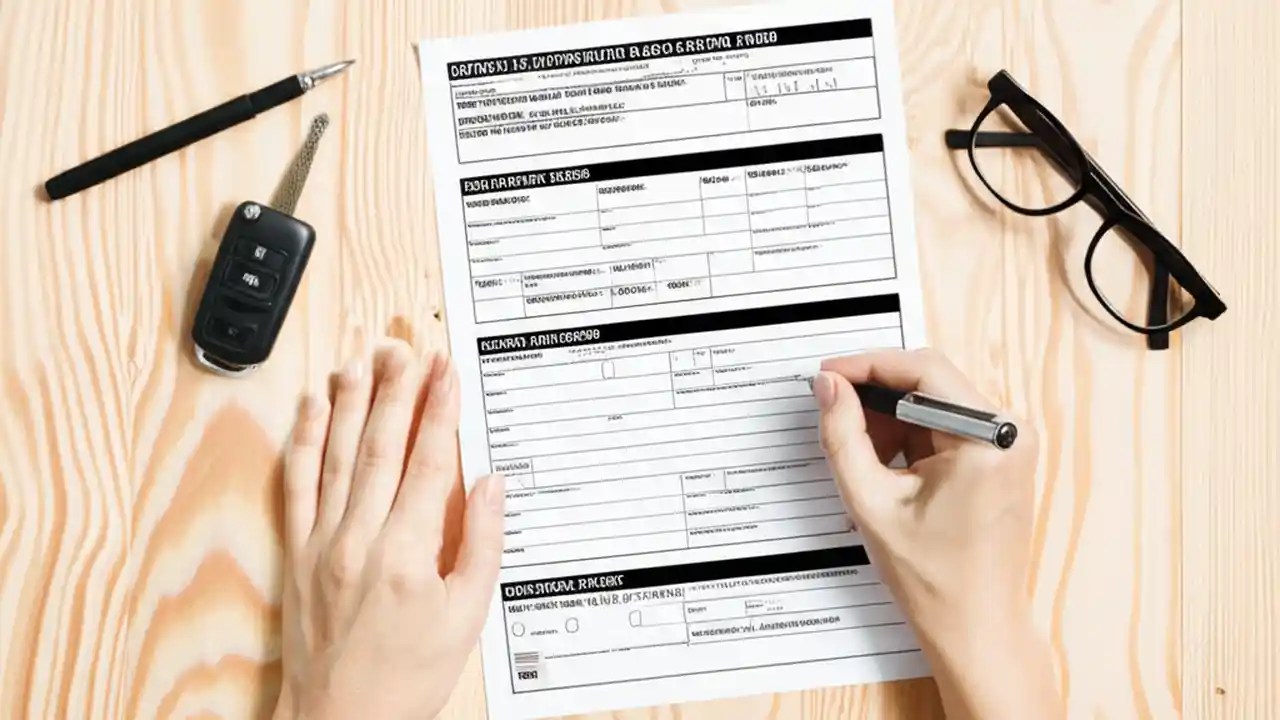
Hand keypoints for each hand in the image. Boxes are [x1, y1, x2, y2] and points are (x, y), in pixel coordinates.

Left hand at [274, 342, 504, 719]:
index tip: (446, 370)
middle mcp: (360, 536)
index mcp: (408, 551)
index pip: (427, 461)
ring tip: (364, 359)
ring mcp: (324, 541)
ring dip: (352, 401)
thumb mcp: (466, 617)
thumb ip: (480, 545)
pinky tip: (314, 407)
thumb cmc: (408, 675)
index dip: (439, 409)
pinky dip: (306, 440)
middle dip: (396, 390)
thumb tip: (489, 486)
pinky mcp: (300, 551)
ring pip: (337, 454)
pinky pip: (299, 483)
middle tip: (407, 347)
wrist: (340, 719)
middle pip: (380, 445)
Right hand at [812, 349, 1059, 719]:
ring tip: (860, 456)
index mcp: (989, 439)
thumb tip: (828, 387)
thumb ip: (843, 436)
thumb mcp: (871, 503)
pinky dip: (908, 435)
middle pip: (929, 381)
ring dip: (889, 417)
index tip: (828, 375)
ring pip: (932, 402)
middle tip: (833, 414)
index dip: (867, 365)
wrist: (976, 628)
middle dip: (875, 394)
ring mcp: (1008, 444)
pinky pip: (944, 425)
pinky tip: (885, 466)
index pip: (922, 369)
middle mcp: (1009, 432)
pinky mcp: (999, 457)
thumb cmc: (936, 580)